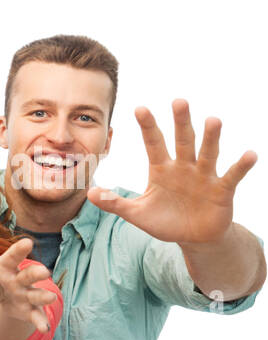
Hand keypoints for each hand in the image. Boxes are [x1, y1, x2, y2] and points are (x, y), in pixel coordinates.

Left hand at [0, 238, 56, 332]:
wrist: (4, 296)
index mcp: (5, 268)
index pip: (12, 257)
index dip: (18, 250)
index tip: (27, 242)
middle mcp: (20, 279)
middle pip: (29, 275)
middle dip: (36, 273)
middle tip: (44, 271)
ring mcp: (27, 294)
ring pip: (36, 294)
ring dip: (44, 296)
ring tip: (51, 297)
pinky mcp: (30, 309)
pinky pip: (36, 315)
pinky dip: (40, 321)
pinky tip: (45, 328)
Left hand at [88, 100, 255, 244]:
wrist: (193, 237)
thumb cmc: (165, 221)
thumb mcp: (137, 214)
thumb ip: (115, 203)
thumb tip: (90, 193)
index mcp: (161, 169)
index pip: (153, 143)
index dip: (148, 127)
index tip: (140, 108)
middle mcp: (184, 167)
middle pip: (182, 141)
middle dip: (181, 122)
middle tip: (178, 101)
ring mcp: (204, 176)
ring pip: (208, 153)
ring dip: (211, 138)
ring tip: (213, 120)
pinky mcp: (222, 190)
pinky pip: (232, 176)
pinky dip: (241, 166)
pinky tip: (249, 154)